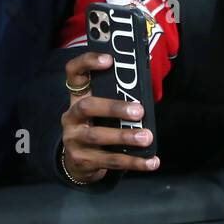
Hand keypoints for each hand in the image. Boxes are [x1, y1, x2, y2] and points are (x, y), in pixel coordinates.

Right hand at [61, 51, 160, 182]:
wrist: (78, 163)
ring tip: (147, 137)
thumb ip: (116, 100)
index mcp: (77, 98)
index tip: (109, 59)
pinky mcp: (83, 161)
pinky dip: (134, 162)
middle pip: (87, 106)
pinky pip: (110, 161)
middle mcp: (71, 117)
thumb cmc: (98, 127)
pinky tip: (151, 162)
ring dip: (125, 137)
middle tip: (139, 111)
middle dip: (114, 107)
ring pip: (98, 137)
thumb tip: (145, 94)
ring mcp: (74, 140)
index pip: (74, 73)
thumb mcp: (100, 112)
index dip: (87, 62)